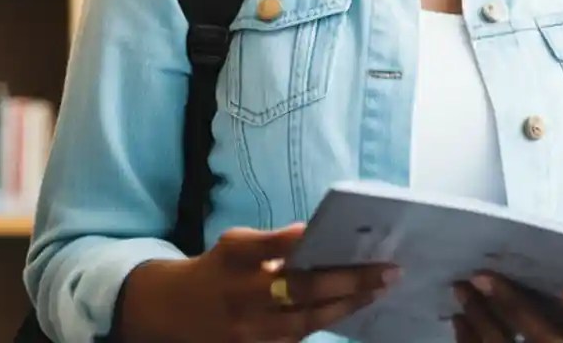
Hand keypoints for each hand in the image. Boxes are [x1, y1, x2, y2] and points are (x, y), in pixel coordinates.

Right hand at [120, 223, 399, 341]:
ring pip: (307, 321)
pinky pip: (298, 339)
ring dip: (347, 305)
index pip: (268, 246)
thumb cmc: (216, 270)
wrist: (173, 314)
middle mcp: (242, 295)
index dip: (295, 241)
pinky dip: (327, 323)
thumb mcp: (235, 245)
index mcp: (234, 258)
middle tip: (389, 271)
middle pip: (301, 290)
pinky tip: (353, 309)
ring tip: (378, 290)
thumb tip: (315, 235)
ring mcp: (249, 330)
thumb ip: (272, 242)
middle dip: (349, 280)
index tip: (328, 231)